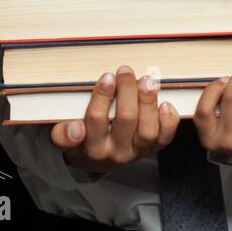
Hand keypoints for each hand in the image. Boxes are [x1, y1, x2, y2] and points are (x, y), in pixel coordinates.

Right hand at [51, 65, 179, 175]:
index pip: (95, 120)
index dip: (101, 98)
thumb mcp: (64, 138)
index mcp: (90, 146)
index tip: (106, 76)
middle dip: (128, 90)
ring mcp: (136, 152)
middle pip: (125, 119)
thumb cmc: (82, 138)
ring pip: (147, 129)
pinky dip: (168, 120)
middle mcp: (114, 152)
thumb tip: (75, 127)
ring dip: (148, 101)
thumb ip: (63, 133)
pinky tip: (164, 103)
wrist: (98, 160)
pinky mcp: (152, 149)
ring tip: (145, 81)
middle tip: (125, 70)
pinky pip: (164, 138)